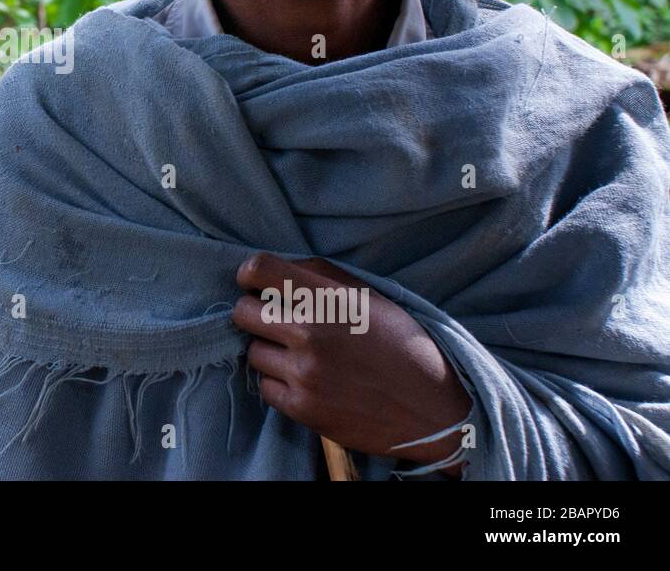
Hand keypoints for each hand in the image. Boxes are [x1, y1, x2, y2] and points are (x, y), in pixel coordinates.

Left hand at [231, 253, 471, 472]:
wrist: (433, 409)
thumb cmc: (402, 346)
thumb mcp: (369, 297)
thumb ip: (320, 276)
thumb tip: (277, 268)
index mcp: (328, 298)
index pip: (258, 269)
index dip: (250, 275)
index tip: (257, 284)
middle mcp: (310, 333)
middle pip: (242, 312)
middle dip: (255, 313)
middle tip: (276, 322)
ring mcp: (304, 373)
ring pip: (253, 351)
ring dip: (270, 351)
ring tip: (302, 355)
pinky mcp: (303, 408)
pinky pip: (265, 387)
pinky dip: (280, 383)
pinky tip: (307, 381)